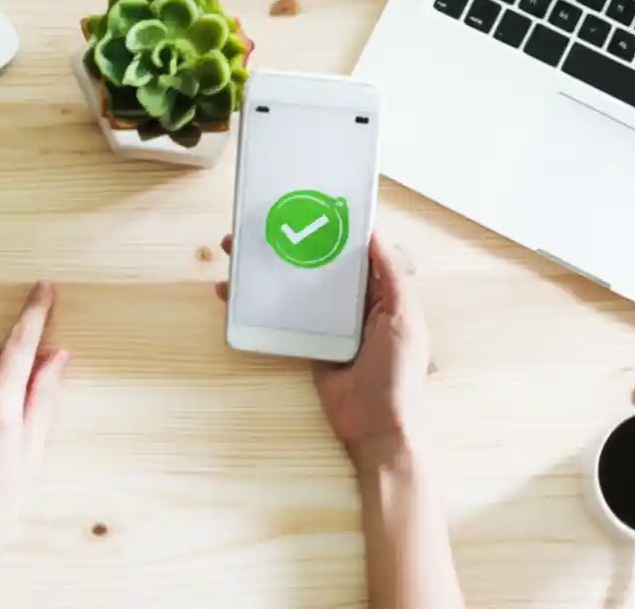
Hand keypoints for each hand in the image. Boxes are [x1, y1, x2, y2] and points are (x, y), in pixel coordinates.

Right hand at [216, 234, 432, 468]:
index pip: (355, 250)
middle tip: (256, 225)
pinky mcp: (306, 344)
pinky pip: (280, 318)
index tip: (306, 205)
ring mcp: (327, 323)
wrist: (377, 430)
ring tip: (234, 252)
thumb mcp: (403, 319)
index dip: (332, 228)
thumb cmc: (399, 375)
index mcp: (381, 291)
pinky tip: (231, 294)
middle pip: (317, 264)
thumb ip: (392, 275)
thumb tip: (374, 232)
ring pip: (293, 287)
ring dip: (265, 270)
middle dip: (288, 243)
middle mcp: (353, 303)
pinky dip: (256, 305)